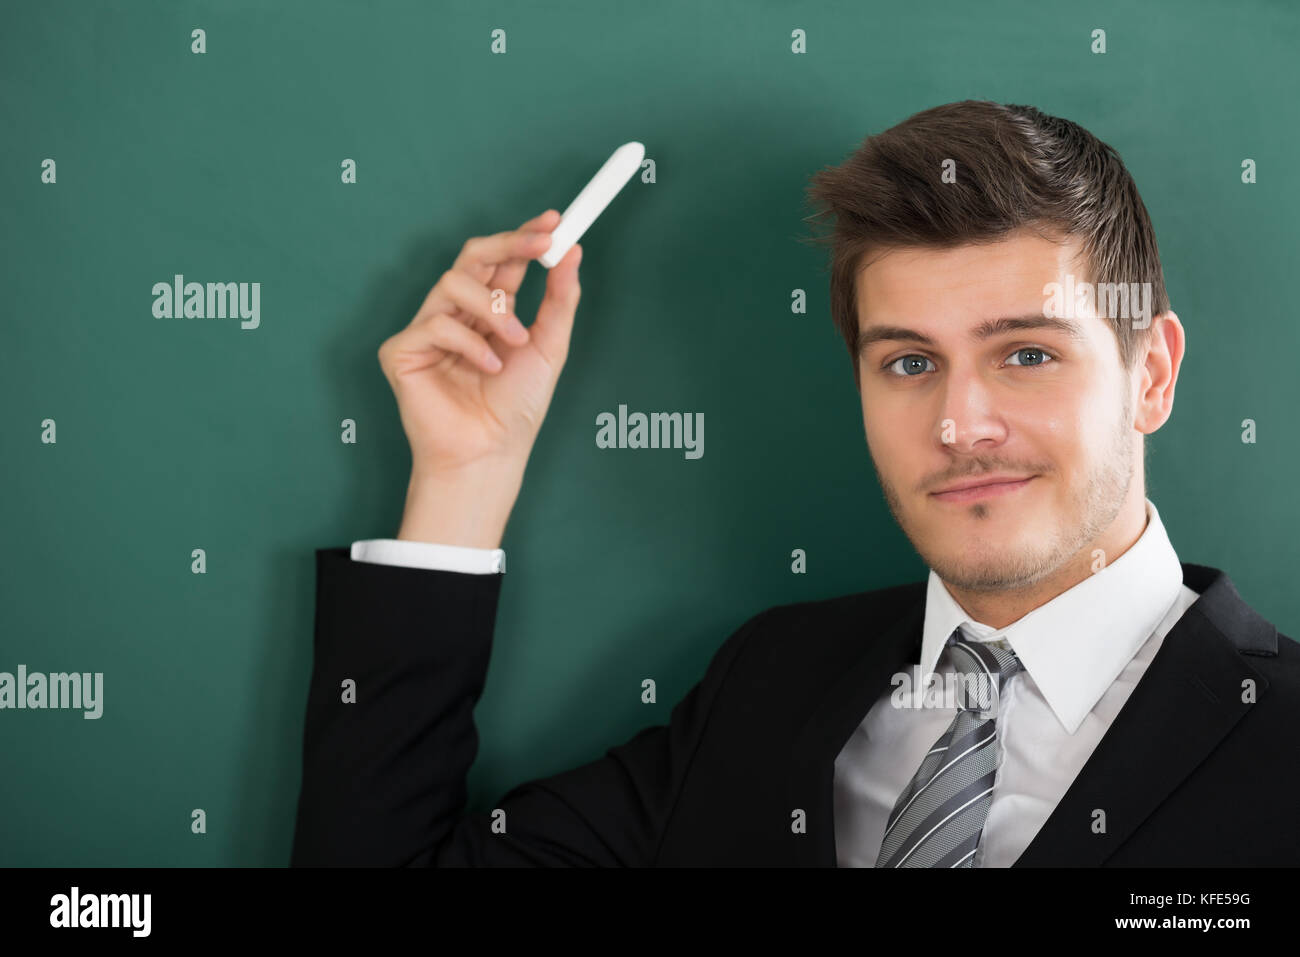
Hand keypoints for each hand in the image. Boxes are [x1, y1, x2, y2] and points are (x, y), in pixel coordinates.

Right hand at [377, 210, 582, 479]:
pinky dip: (468, 343)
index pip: (502, 259)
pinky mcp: (402, 351)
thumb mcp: (549, 347)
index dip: (524, 237)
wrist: (491, 453)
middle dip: (509, 244)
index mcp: (490, 310)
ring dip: (494, 308)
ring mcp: (427, 330)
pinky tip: (487, 368)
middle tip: (541, 244)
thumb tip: (574, 251)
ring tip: (515, 341)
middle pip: (472, 255)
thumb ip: (559, 299)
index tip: (553, 222)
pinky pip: (435, 324)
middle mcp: (457, 313)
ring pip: (453, 282)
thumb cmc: (516, 408)